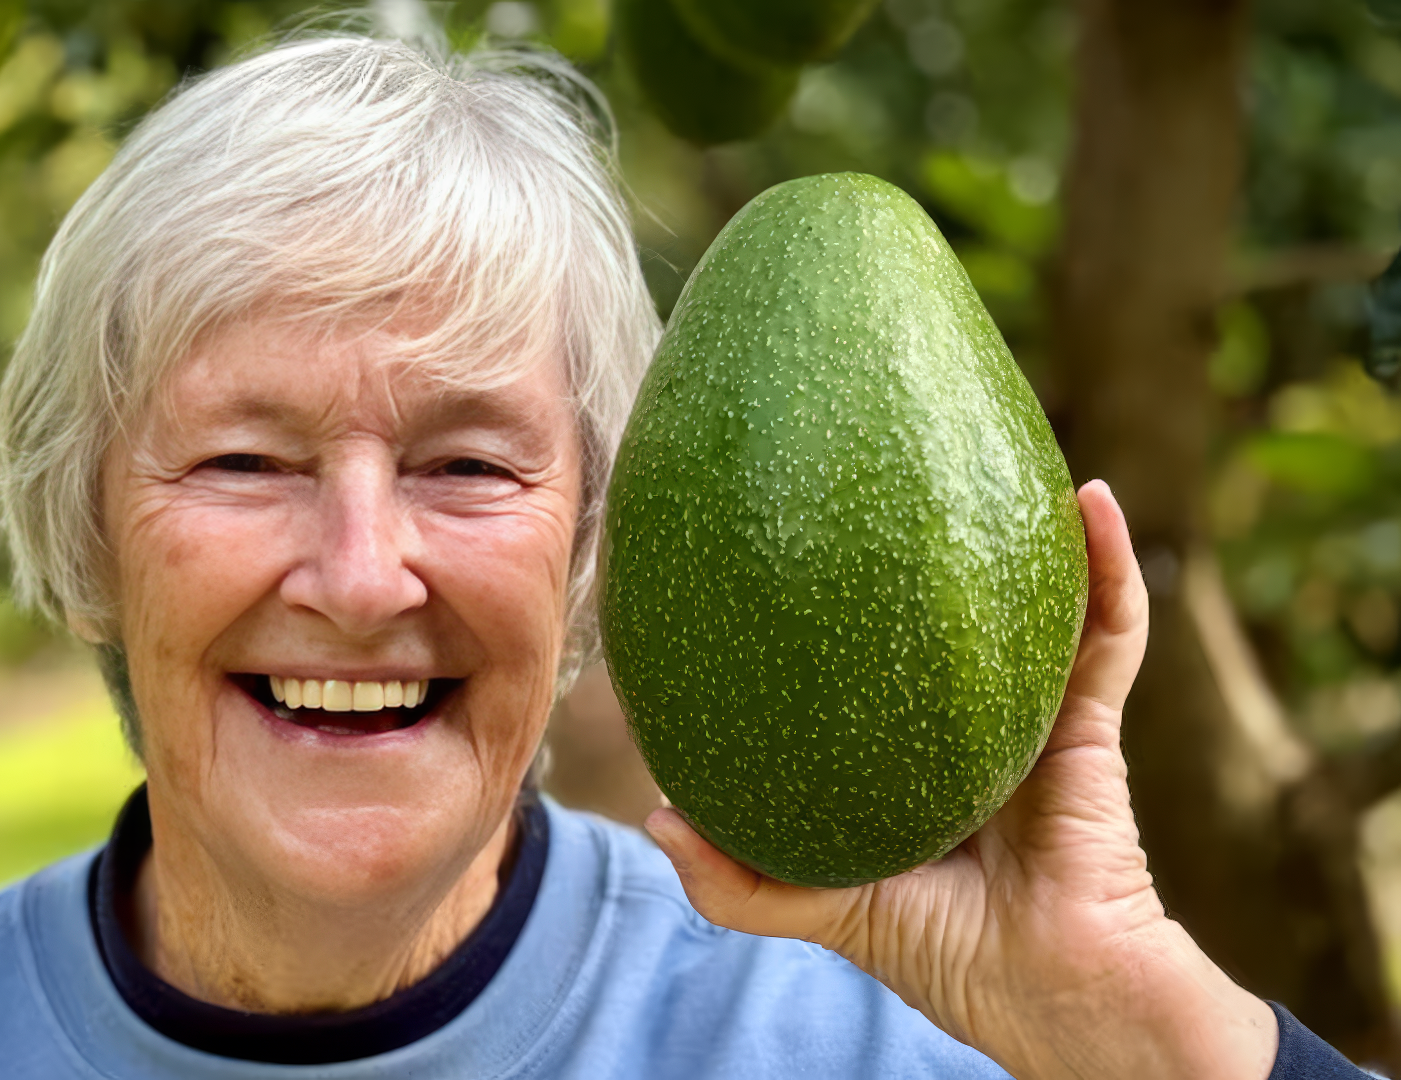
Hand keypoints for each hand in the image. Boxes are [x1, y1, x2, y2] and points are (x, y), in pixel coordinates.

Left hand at [645, 480, 1277, 1079]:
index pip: (854, 650)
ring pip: (1025, 592)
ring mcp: (1026, 707)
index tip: (774, 522)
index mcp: (894, 741)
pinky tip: (1093, 500)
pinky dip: (1108, 565)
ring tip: (978, 429)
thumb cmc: (939, 950)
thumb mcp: (820, 908)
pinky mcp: (1090, 721)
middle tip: (879, 442)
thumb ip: (739, 883)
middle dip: (920, 523)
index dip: (824, 593)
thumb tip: (655, 820)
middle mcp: (956, 710)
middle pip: (936, 600)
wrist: (1051, 992)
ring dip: (1018, 515)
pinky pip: (1106, 632)